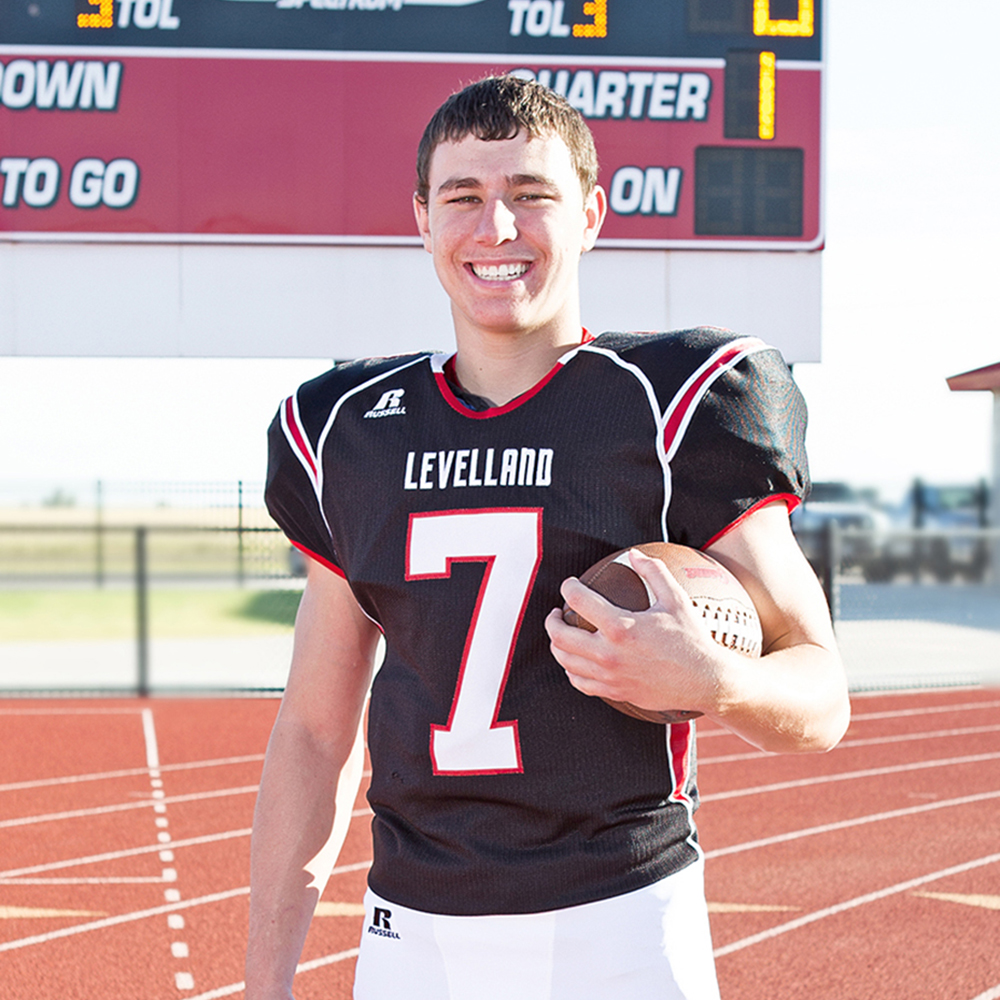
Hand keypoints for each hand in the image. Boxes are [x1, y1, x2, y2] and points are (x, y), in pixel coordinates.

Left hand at [544, 548, 726, 715]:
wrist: (706, 681)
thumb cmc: (692, 639)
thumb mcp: (676, 600)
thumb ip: (654, 572)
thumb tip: (634, 554)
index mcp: (621, 627)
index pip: (578, 600)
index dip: (568, 587)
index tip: (570, 584)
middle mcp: (609, 654)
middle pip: (560, 636)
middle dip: (552, 620)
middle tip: (556, 612)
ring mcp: (610, 676)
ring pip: (565, 661)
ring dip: (557, 645)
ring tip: (561, 634)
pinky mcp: (615, 692)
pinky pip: (580, 683)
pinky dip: (571, 669)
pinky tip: (575, 661)